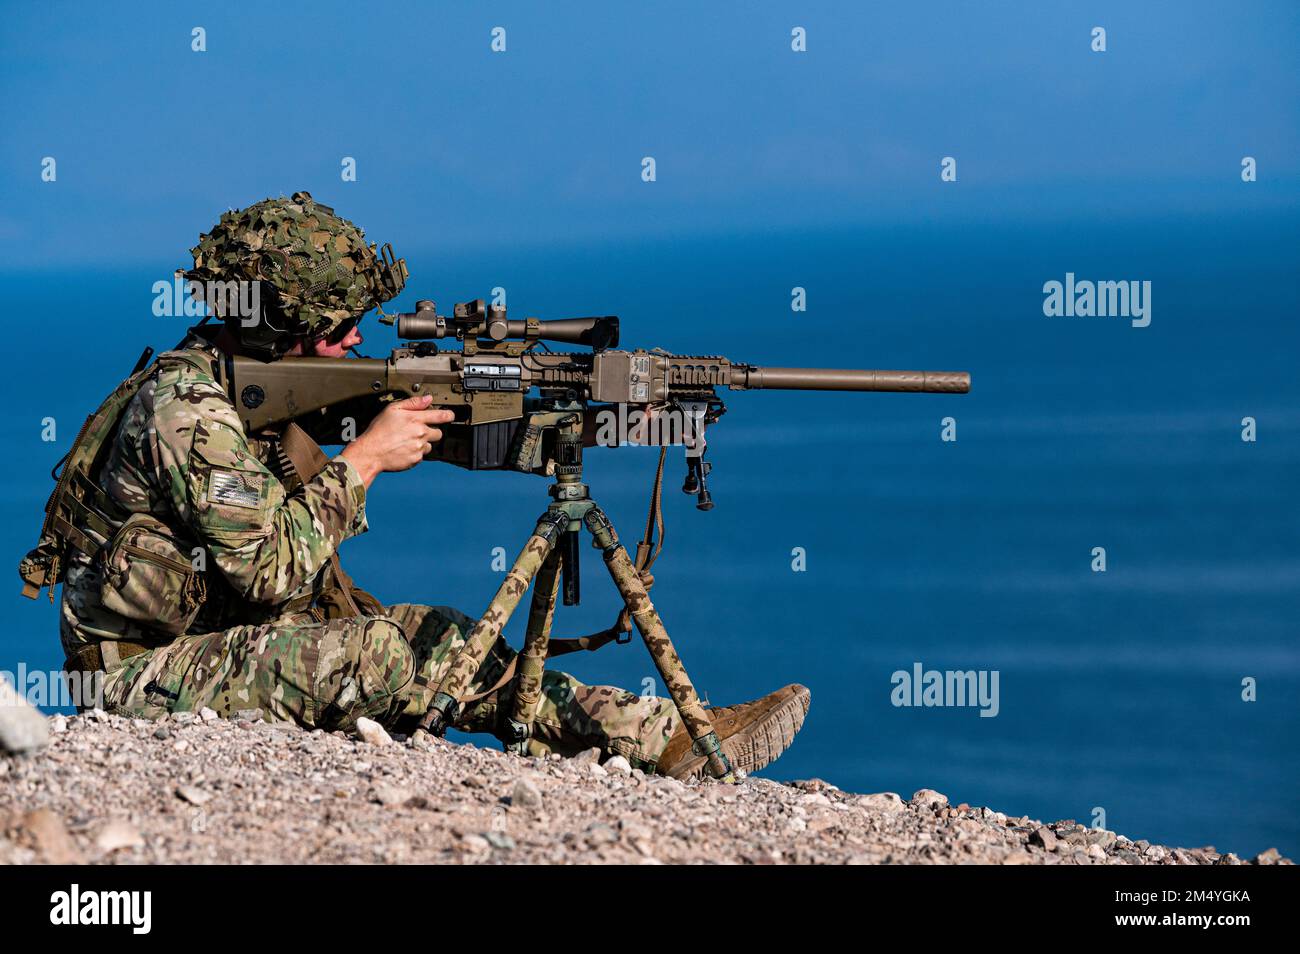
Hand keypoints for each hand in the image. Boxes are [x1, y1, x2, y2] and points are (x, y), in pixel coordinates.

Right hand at [339, 394, 453, 486]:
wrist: (371, 452)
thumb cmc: (379, 430)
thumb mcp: (392, 409)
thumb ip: (412, 403)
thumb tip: (427, 399)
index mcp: (416, 419)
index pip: (441, 416)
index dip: (448, 415)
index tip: (450, 415)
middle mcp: (421, 434)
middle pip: (438, 432)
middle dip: (431, 430)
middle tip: (418, 430)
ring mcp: (419, 448)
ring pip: (429, 445)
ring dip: (422, 442)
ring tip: (407, 440)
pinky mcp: (416, 459)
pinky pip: (421, 455)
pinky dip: (415, 452)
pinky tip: (403, 448)